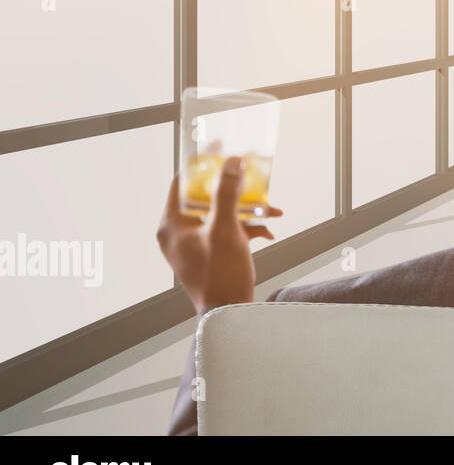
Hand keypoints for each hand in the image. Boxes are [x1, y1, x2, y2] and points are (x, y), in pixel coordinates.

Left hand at [155, 157, 280, 314]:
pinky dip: (245, 228)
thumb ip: (228, 194)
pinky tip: (266, 232)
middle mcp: (177, 233)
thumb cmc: (221, 274)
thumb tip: (231, 163)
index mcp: (171, 225)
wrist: (229, 314)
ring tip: (271, 211)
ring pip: (219, 213)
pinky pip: (225, 231)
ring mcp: (192, 245)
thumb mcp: (227, 229)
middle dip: (236, 190)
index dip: (203, 165)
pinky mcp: (207, 254)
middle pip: (205, 197)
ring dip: (247, 210)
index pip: (182, 182)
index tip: (222, 150)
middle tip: (254, 181)